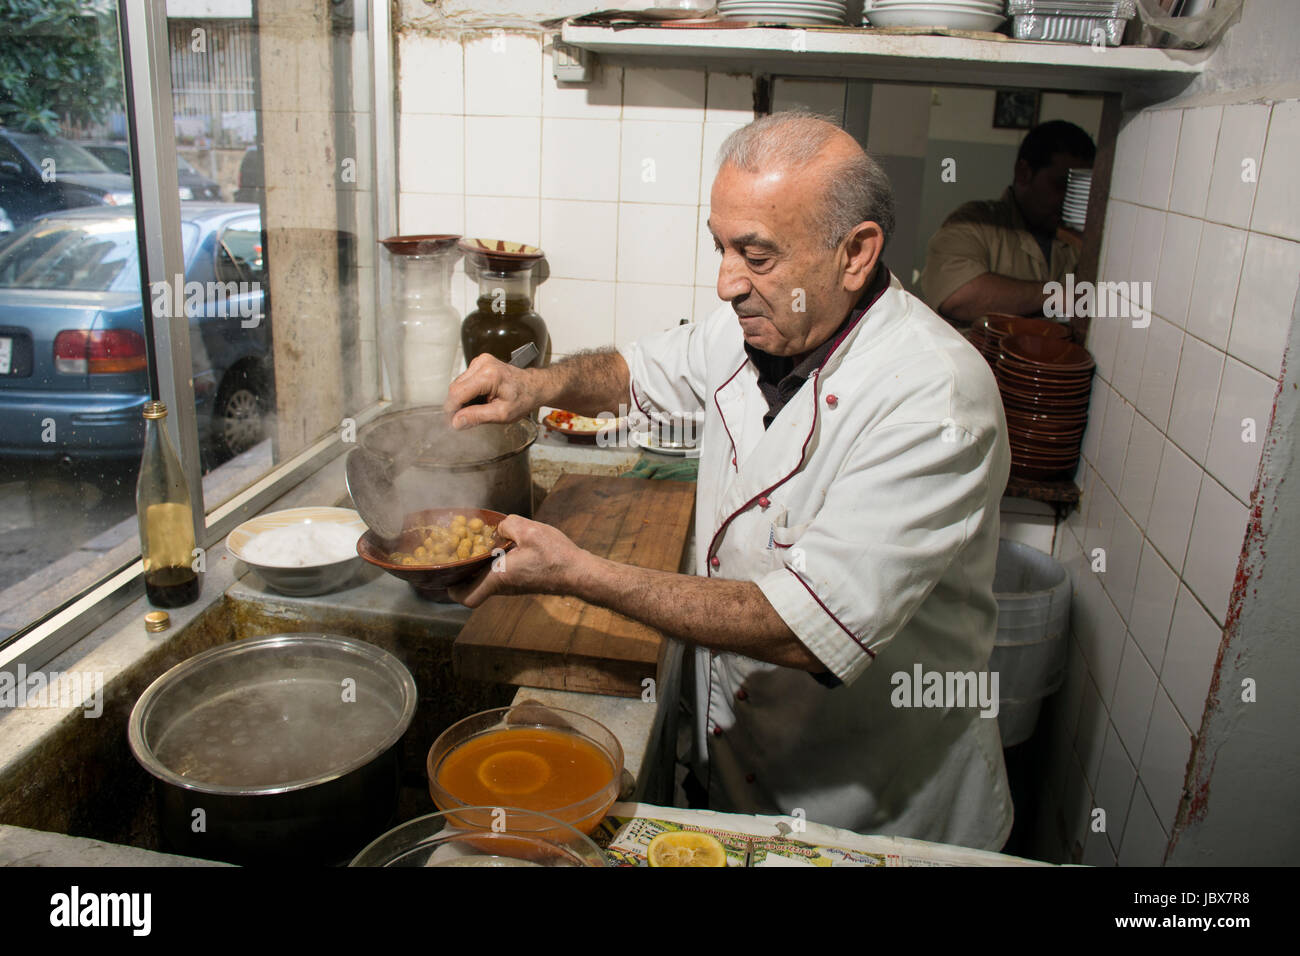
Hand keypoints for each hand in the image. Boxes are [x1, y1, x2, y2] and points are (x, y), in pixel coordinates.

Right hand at [444, 353, 539, 429]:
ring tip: (478, 408)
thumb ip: (477, 417)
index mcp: (488, 375)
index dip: (452, 409)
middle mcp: (482, 364)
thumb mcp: (502, 414)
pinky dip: (468, 392)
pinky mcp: (479, 363)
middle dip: (457, 405)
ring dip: (462, 399)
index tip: (452, 422)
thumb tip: (456, 421)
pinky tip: (479, 399)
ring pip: (458, 384)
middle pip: (455, 387)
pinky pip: (464, 380)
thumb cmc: (523, 399)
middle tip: (466, 419)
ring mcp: (480, 361)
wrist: (533, 386)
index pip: (457, 393)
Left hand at [447, 514, 590, 606]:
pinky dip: (497, 564)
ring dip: (482, 566)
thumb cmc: (556, 556)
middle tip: (459, 552)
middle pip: (476, 586)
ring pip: (490, 580)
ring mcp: (516, 586)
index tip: (447, 578)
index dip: (453, 591)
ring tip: (479, 544)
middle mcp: (505, 586)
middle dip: (465, 571)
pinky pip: (504, 575)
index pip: (468, 597)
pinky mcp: (526, 581)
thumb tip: (500, 528)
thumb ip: (509, 525)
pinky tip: (505, 545)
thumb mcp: (530, 531)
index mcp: (499, 577)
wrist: (580, 573)